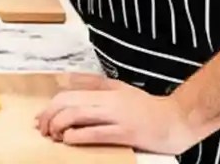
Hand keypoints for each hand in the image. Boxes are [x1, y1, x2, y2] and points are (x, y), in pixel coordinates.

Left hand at [36, 75, 199, 154]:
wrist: (178, 120)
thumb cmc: (148, 107)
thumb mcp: (120, 88)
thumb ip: (95, 83)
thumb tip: (68, 79)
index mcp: (105, 91)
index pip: (68, 94)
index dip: (50, 106)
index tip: (41, 118)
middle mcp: (108, 101)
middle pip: (68, 103)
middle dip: (49, 117)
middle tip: (43, 130)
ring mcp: (117, 117)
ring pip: (77, 116)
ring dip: (59, 126)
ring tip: (54, 136)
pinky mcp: (126, 133)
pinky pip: (95, 133)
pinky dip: (77, 136)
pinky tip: (69, 140)